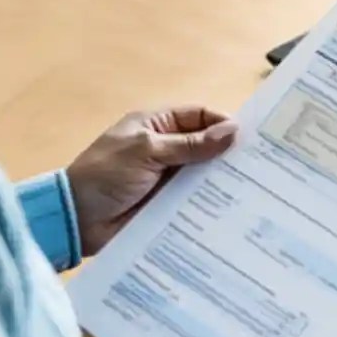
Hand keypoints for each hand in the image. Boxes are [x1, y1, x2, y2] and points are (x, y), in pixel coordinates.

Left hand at [66, 106, 238, 255]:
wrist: (75, 220)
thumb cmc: (105, 175)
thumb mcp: (146, 152)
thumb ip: (190, 144)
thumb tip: (232, 131)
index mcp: (156, 126)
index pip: (199, 116)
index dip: (223, 124)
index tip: (251, 139)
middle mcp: (166, 148)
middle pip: (207, 146)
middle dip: (229, 154)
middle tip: (260, 167)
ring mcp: (168, 178)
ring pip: (204, 175)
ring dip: (223, 180)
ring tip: (254, 190)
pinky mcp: (169, 204)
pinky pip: (196, 200)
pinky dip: (212, 203)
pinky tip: (234, 209)